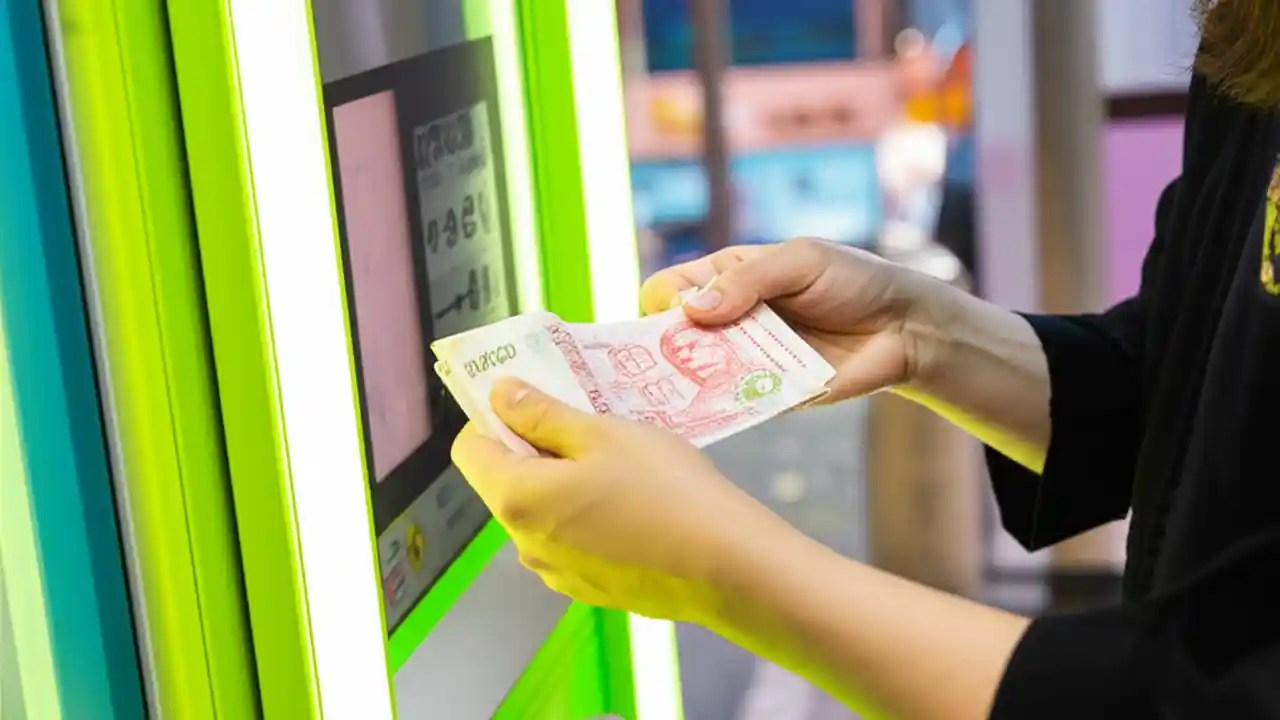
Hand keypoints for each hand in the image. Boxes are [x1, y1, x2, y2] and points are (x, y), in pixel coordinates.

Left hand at [451, 377, 799, 623]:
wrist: (726, 565)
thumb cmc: (663, 488)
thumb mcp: (600, 433)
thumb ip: (541, 413)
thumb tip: (498, 394)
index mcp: (516, 499)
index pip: (469, 448)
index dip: (494, 416)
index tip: (534, 398)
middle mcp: (524, 544)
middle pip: (506, 481)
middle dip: (535, 447)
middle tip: (588, 423)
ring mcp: (557, 573)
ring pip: (542, 512)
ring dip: (564, 483)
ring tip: (618, 464)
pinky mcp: (591, 590)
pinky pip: (572, 541)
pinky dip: (588, 517)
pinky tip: (634, 505)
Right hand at [641, 238, 950, 402]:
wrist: (903, 327)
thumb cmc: (852, 280)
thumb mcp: (799, 261)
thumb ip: (747, 281)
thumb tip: (692, 310)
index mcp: (727, 278)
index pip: (670, 289)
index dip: (662, 302)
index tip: (672, 315)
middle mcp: (728, 320)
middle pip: (672, 336)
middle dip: (661, 349)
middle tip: (662, 362)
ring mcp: (744, 360)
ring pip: (695, 374)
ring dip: (684, 382)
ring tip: (681, 389)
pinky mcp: (765, 395)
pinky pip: (730, 405)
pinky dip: (715, 409)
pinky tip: (705, 412)